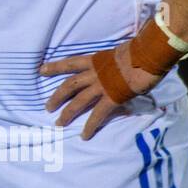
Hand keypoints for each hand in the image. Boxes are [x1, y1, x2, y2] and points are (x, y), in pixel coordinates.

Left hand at [40, 39, 161, 139]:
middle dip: (57, 97)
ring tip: (58, 123)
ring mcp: (101, 86)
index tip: (41, 70)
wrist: (147, 55)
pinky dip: (90, 126)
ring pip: (78, 101)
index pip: (70, 63)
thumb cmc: (138, 51)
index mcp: (95, 60)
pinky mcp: (111, 98)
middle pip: (69, 85)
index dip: (55, 67)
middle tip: (47, 107)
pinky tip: (84, 135)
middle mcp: (93, 73)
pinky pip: (97, 115)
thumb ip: (113, 62)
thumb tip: (117, 68)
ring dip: (67, 113)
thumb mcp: (119, 53)